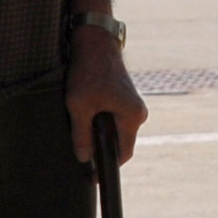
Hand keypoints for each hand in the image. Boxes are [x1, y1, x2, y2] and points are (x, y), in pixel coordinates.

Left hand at [67, 26, 148, 167]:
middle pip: (120, 142)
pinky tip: (86, 117)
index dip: (108, 167)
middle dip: (102, 149)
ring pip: (116, 130)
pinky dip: (101, 122)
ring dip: (100, 134)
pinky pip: (114, 118)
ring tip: (81, 130)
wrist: (94, 41)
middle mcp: (138, 112)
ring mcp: (132, 104)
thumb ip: (81, 134)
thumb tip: (84, 158)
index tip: (94, 176)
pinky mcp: (124, 97)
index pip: (123, 153)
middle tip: (82, 154)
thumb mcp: (79, 105)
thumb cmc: (88, 71)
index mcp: (132, 116)